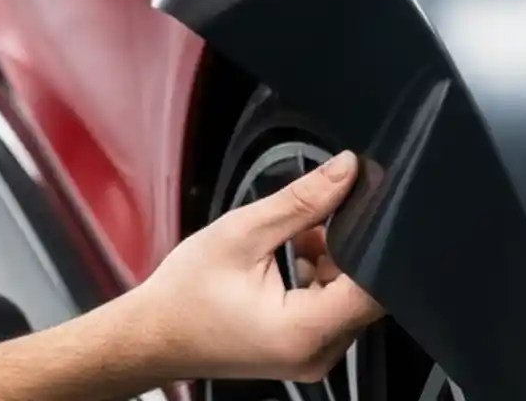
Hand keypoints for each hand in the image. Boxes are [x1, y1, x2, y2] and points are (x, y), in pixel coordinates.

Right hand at [128, 151, 383, 381]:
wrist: (151, 336)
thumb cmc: (184, 295)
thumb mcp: (243, 233)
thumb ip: (303, 201)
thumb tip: (346, 169)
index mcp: (304, 332)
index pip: (375, 287)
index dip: (373, 244)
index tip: (360, 212)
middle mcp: (318, 354)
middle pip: (365, 290)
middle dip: (347, 249)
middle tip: (310, 226)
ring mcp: (315, 357)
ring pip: (352, 296)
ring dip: (333, 262)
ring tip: (293, 242)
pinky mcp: (308, 350)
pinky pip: (335, 308)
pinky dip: (322, 278)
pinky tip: (293, 260)